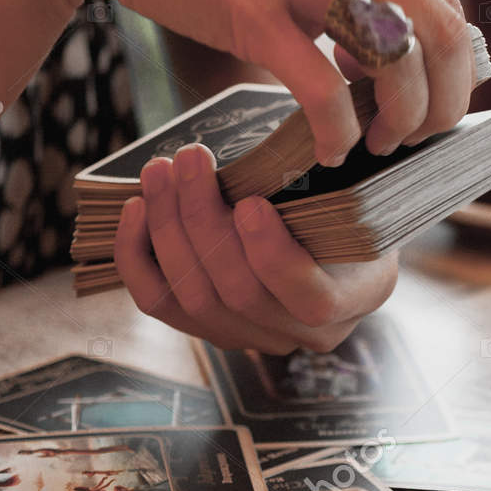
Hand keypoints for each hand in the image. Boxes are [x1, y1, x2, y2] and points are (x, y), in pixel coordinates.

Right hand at [16, 0, 472, 162]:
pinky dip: (339, 133)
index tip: (428, 101)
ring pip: (397, 63)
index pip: (446, 6)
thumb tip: (388, 39)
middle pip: (441, 38)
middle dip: (443, 103)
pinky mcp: (252, 13)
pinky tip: (329, 150)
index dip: (453, 70)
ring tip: (375, 143)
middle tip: (416, 137)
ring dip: (400, 120)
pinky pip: (323, 92)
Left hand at [112, 143, 396, 352]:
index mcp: (354, 298)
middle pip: (239, 292)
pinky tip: (135, 208)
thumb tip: (277, 155)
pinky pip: (159, 302)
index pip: (310, 299)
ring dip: (168, 226)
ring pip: (193, 297)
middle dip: (204, 220)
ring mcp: (250, 335)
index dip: (273, 255)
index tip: (251, 202)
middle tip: (191, 159)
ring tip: (161, 170)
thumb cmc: (341, 198)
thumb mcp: (352, 189)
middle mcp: (300, 331)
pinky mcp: (204, 325)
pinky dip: (137, 255)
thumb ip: (327, 184)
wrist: (322, 226)